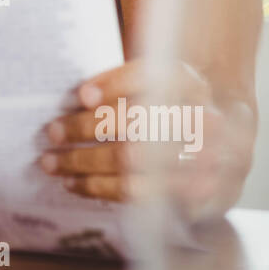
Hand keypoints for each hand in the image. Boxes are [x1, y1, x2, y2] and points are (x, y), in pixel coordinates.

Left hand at [38, 59, 254, 220]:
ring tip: (51, 162)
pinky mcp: (187, 193)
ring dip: (85, 162)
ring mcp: (199, 158)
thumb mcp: (151, 88)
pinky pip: (136, 192)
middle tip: (53, 131)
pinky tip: (73, 183)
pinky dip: (99, 187)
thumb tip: (81, 96)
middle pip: (139, 121)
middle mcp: (199, 117)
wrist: (216, 151)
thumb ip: (119, 85)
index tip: (82, 95)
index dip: (115, 85)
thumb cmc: (165, 112)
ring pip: (134, 160)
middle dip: (89, 127)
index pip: (152, 77)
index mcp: (187, 83)